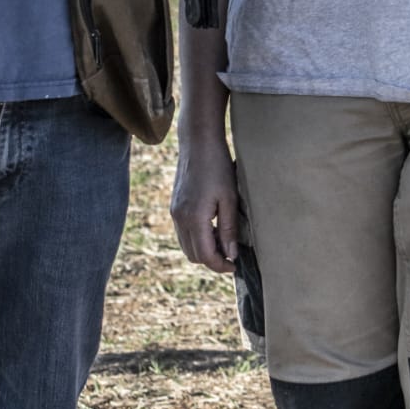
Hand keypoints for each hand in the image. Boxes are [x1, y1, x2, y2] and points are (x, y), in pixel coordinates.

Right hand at [171, 135, 239, 273]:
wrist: (198, 143)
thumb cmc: (218, 167)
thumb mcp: (229, 199)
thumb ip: (229, 229)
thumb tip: (231, 254)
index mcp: (194, 218)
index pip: (205, 256)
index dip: (221, 265)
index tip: (235, 264)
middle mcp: (179, 218)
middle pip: (193, 255)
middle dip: (212, 259)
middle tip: (231, 252)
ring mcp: (174, 212)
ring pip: (187, 246)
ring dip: (204, 249)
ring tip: (223, 238)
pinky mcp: (174, 206)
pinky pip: (183, 233)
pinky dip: (197, 237)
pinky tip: (212, 226)